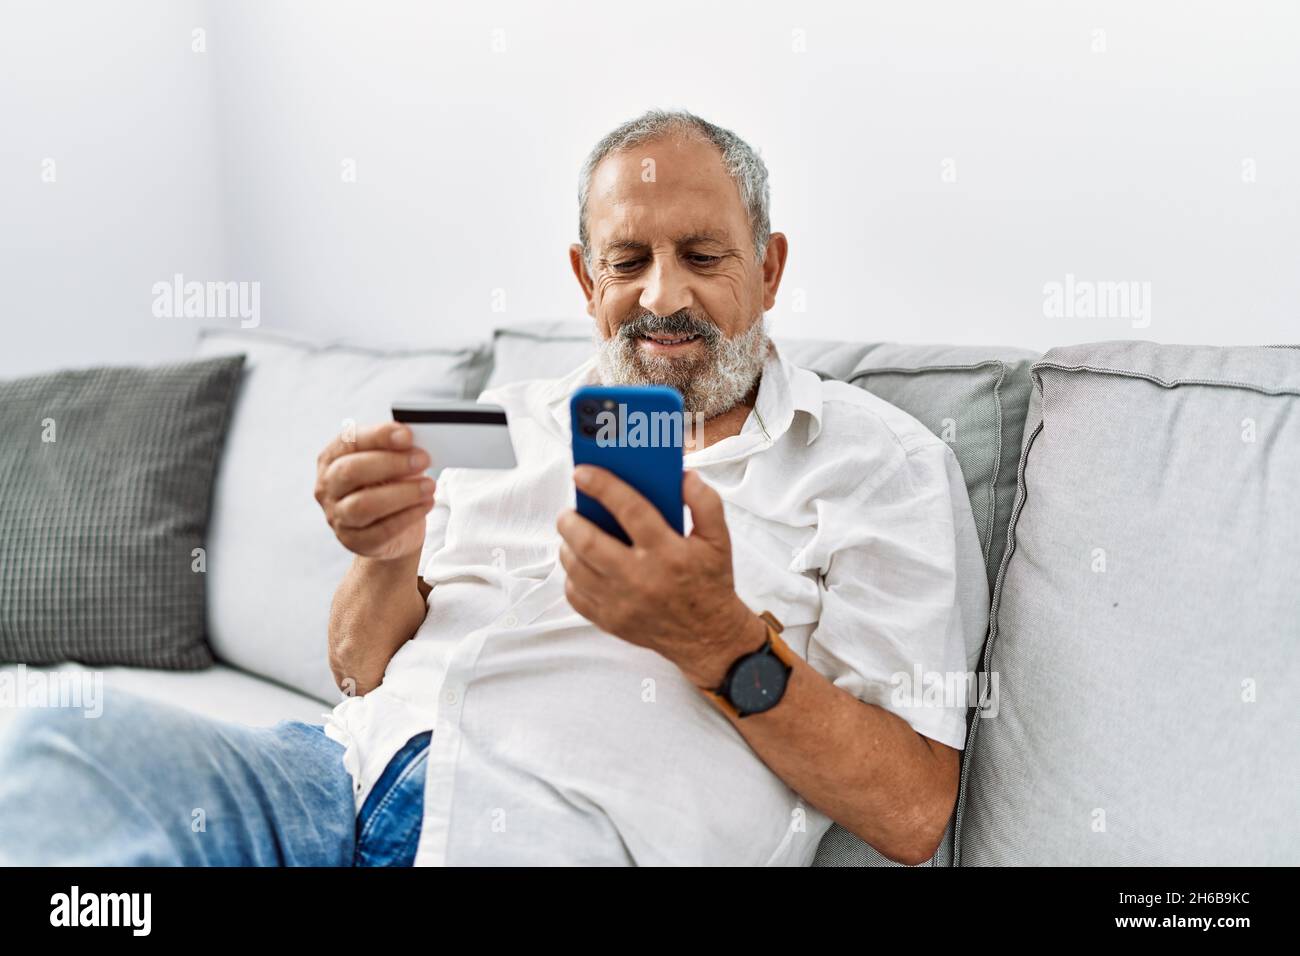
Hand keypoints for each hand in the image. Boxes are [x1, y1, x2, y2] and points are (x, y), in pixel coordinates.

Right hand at [315, 422, 435, 560]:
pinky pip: (381, 530)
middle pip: (351, 471)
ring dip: (402, 493)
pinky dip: (408, 515)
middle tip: (423, 459)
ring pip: (364, 504)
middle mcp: (328, 487)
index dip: (378, 436)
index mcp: (331, 458)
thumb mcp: (390, 462)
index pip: (349, 441)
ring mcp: (337, 516)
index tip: (407, 435)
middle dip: (391, 463)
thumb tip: (414, 443)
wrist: (392, 530)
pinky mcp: (354, 541)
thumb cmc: (389, 485)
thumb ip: (396, 450)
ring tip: (429, 486)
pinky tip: (426, 504)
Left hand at [555, 466, 766, 687]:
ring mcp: (622, 603)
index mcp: (669, 552)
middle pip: (589, 542)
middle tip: (568, 510)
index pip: (630, 509)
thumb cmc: (709, 580)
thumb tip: (682, 476)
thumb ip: (705, 502)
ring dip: (567, 545)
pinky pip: (576, 595)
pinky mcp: (610, 621)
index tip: (581, 472)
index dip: (602, 486)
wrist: (707, 636)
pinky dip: (572, 575)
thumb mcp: (719, 539)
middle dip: (570, 520)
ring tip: (572, 532)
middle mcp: (641, 578)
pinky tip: (580, 562)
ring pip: (576, 568)